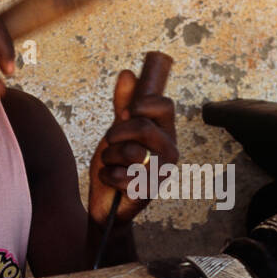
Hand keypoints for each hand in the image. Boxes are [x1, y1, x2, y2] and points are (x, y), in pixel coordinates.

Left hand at [88, 69, 177, 225]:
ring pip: (129, 152)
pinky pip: (119, 175)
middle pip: (144, 128)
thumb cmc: (117, 164)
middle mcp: (169, 152)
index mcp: (166, 133)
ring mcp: (161, 173)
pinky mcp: (147, 192)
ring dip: (109, 157)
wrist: (107, 203)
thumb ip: (124, 104)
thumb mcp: (119, 130)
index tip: (125, 112)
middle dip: (117, 133)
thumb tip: (128, 74)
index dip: (143, 104)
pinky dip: (106, 176)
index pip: (165, 106)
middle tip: (110, 141)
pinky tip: (112, 181)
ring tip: (111, 164)